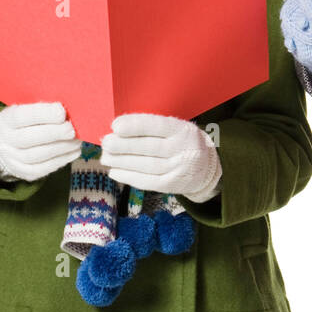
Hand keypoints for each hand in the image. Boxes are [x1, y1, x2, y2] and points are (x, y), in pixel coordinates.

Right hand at [0, 101, 82, 181]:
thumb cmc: (30, 121)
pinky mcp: (24, 172)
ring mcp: (12, 159)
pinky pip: (42, 169)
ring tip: (76, 140)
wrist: (14, 143)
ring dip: (61, 147)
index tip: (61, 111)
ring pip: (36, 156)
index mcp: (5, 120)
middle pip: (28, 138)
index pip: (21, 117)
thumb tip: (68, 105)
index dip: (42, 114)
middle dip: (54, 133)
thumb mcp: (30, 108)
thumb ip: (45, 106)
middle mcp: (5, 140)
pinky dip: (61, 160)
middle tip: (71, 129)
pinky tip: (74, 151)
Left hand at [100, 113, 221, 201]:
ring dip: (122, 161)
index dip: (136, 126)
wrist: (206, 167)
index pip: (158, 126)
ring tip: (106, 157)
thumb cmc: (182, 142)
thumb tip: (118, 130)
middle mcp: (184, 149)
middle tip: (105, 142)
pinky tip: (115, 171)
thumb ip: (153, 128)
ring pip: (146, 165)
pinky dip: (128, 177)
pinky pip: (147, 182)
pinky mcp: (172, 185)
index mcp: (184, 130)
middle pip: (149, 147)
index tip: (115, 126)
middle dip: (123, 145)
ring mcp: (179, 169)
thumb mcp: (177, 128)